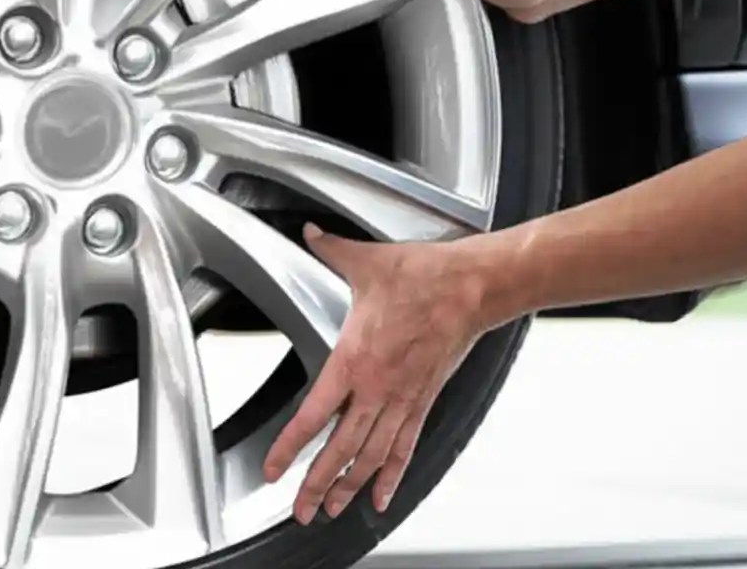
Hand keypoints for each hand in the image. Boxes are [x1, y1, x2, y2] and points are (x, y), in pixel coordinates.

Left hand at [263, 225, 522, 523]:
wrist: (474, 287)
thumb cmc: (426, 277)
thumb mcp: (367, 261)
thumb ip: (331, 249)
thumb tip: (312, 234)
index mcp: (355, 360)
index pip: (312, 417)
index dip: (289, 448)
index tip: (272, 469)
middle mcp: (377, 389)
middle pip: (340, 450)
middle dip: (316, 484)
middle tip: (299, 510)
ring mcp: (403, 399)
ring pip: (370, 456)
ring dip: (348, 487)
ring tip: (331, 510)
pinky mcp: (424, 400)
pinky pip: (404, 447)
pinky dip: (390, 475)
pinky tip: (381, 496)